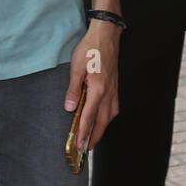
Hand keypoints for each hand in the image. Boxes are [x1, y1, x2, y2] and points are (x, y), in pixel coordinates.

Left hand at [66, 19, 119, 149]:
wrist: (107, 35)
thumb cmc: (90, 49)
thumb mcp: (76, 67)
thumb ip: (73, 89)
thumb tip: (69, 108)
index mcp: (98, 90)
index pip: (89, 117)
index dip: (83, 133)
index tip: (79, 145)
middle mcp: (108, 93)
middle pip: (102, 121)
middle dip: (94, 137)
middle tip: (87, 149)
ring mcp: (114, 90)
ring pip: (109, 116)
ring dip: (102, 129)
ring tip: (93, 138)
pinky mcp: (115, 86)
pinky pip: (113, 108)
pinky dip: (107, 118)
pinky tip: (103, 119)